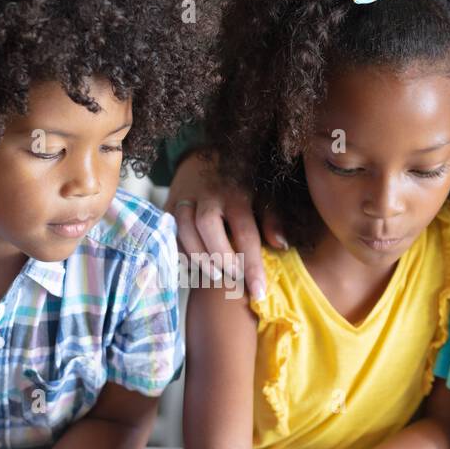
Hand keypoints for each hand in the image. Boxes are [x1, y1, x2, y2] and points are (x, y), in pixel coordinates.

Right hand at [166, 148, 270, 300]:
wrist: (207, 156)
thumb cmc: (241, 183)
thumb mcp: (263, 196)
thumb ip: (272, 220)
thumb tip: (281, 246)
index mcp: (236, 192)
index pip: (245, 230)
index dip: (252, 263)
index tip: (259, 291)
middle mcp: (208, 193)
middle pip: (207, 226)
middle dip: (221, 257)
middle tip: (235, 278)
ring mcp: (184, 196)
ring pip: (183, 229)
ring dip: (199, 258)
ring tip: (215, 275)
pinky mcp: (168, 203)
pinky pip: (169, 231)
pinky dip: (180, 251)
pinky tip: (194, 265)